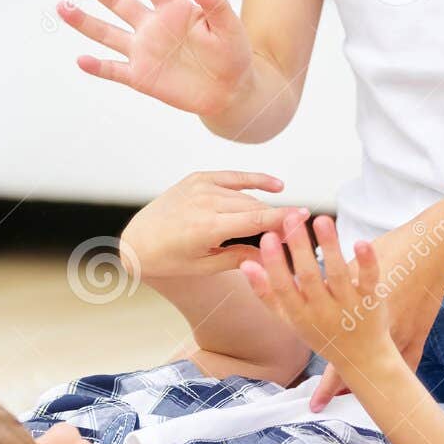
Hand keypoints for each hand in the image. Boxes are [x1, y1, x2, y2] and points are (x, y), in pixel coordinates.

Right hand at [58, 0, 255, 117]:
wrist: (229, 90)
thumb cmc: (232, 53)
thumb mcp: (231, 27)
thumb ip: (217, 4)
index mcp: (174, 9)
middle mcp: (152, 26)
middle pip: (120, 3)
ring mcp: (143, 51)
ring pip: (108, 33)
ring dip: (85, 22)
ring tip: (62, 6)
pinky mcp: (140, 77)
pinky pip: (114, 70)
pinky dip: (98, 67)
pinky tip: (81, 60)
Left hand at [120, 171, 304, 280]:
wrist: (138, 240)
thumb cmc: (169, 259)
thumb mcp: (205, 267)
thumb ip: (240, 258)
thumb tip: (272, 255)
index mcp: (206, 227)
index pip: (255, 220)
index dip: (283, 218)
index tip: (305, 217)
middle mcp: (205, 202)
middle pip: (255, 207)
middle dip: (278, 217)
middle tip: (298, 230)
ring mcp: (201, 186)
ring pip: (246, 196)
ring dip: (265, 208)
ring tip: (282, 222)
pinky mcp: (198, 178)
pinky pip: (234, 177)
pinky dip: (256, 180)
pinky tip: (277, 185)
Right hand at [239, 210, 393, 381]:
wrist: (362, 359)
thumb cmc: (320, 334)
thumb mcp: (290, 319)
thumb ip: (267, 292)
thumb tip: (245, 263)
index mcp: (300, 316)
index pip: (283, 289)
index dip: (274, 264)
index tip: (268, 237)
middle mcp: (323, 312)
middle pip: (310, 277)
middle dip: (300, 247)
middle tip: (291, 217)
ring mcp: (349, 307)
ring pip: (338, 274)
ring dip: (330, 246)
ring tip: (321, 219)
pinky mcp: (372, 300)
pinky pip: (369, 280)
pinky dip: (366, 262)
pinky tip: (361, 241)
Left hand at [308, 222, 443, 410]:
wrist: (427, 250)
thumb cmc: (388, 252)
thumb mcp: (350, 269)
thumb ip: (331, 289)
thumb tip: (307, 294)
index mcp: (357, 320)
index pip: (337, 361)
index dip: (325, 386)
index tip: (315, 405)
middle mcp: (380, 335)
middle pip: (359, 372)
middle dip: (341, 390)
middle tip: (327, 408)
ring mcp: (402, 336)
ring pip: (383, 370)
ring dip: (370, 381)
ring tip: (361, 399)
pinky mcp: (419, 333)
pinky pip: (409, 362)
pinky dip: (400, 375)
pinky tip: (396, 390)